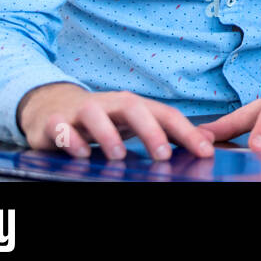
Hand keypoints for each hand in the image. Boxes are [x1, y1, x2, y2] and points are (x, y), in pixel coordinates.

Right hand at [17, 83, 216, 160]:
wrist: (53, 106)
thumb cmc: (103, 119)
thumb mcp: (135, 123)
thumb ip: (167, 131)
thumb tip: (207, 141)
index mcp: (133, 105)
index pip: (164, 114)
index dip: (186, 132)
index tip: (204, 152)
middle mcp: (110, 104)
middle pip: (133, 107)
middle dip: (150, 130)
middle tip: (164, 155)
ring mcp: (81, 111)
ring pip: (95, 114)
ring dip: (108, 134)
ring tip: (119, 156)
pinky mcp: (54, 123)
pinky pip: (61, 127)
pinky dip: (71, 139)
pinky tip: (82, 154)